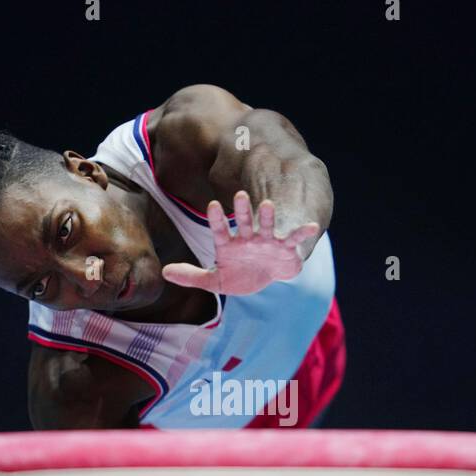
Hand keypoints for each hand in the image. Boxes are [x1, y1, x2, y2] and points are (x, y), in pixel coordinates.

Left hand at [161, 191, 320, 295]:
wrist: (265, 278)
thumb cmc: (238, 275)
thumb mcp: (215, 281)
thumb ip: (192, 276)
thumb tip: (164, 273)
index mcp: (229, 244)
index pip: (220, 230)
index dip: (217, 219)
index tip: (213, 206)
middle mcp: (248, 238)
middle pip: (244, 222)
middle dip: (243, 210)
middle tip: (240, 194)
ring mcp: (267, 241)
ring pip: (267, 226)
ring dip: (268, 216)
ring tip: (268, 205)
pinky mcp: (285, 249)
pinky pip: (295, 239)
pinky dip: (303, 233)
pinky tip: (311, 226)